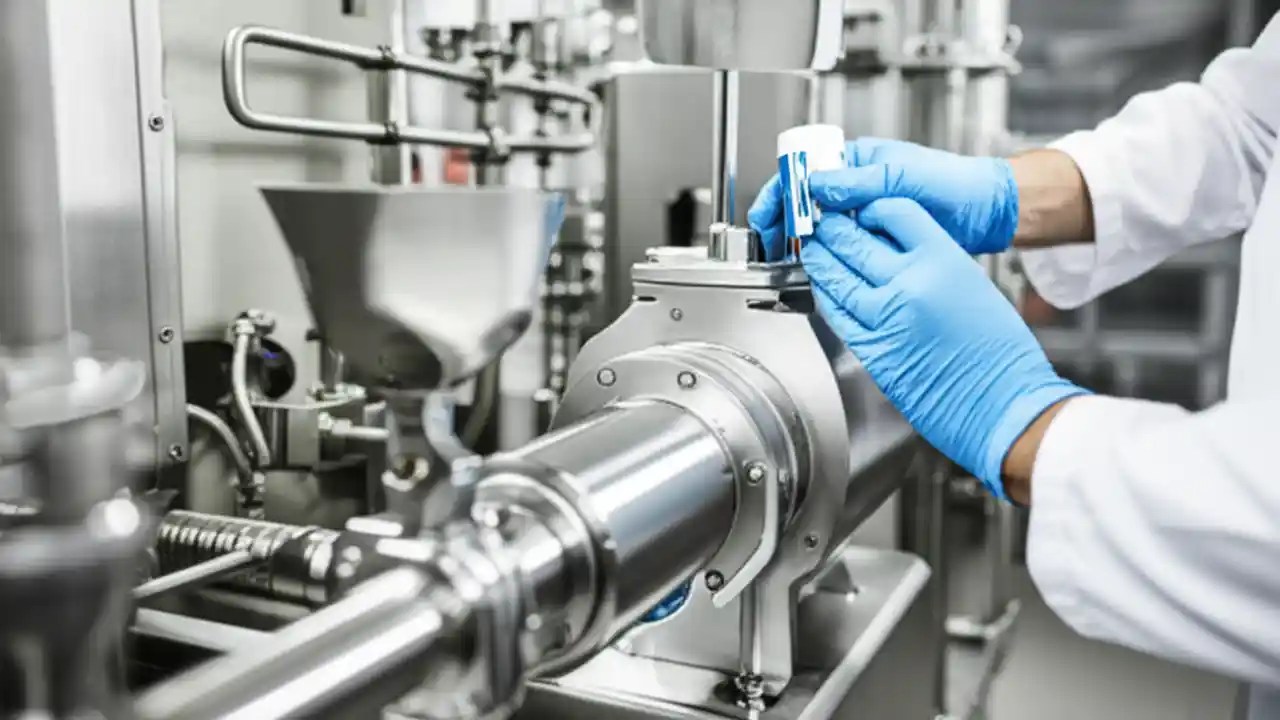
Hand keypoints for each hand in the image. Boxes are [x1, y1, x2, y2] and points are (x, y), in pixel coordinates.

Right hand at [749, 138, 1018, 257]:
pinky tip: (815, 272)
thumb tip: (816, 184)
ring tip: (787, 261)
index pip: (803, 171)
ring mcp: (862, 216)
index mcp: (856, 162)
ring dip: (800, 244)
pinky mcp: (872, 242)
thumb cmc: (955, 184)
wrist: (987, 213)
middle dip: (782, 223)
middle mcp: (854, 188)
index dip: (780, 192)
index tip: (768, 214)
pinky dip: (824, 261)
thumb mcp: (904, 178)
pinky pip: (838, 250)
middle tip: (769, 245)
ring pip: (817, 230)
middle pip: (803, 203)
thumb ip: (860, 183)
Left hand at [802, 198, 1084, 497]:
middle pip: (856, 242)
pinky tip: (825, 287)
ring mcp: (885, 318)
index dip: (871, 207)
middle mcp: (909, 284)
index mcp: (942, 260)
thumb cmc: (998, 353)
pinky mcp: (872, 350)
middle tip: (824, 221)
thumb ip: (933, 262)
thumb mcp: (972, 285)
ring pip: (837, 276)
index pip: (894, 213)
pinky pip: (837, 314)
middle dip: (834, 229)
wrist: (1003, 404)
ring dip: (820, 259)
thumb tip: (897, 249)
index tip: (862, 207)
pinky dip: (826, 296)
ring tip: (815, 248)